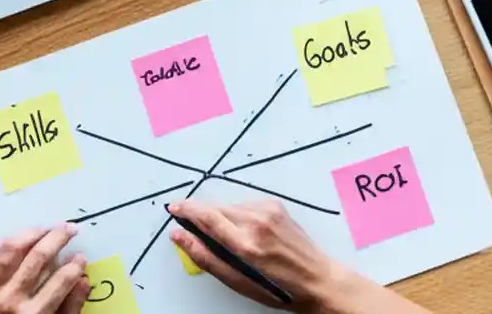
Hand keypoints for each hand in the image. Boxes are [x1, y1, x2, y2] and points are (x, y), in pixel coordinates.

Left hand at [0, 223, 90, 313]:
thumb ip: (69, 310)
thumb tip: (83, 282)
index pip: (61, 280)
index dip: (75, 265)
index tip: (81, 257)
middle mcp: (11, 301)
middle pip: (38, 258)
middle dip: (57, 238)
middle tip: (70, 228)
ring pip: (11, 250)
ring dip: (30, 234)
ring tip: (45, 228)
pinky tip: (14, 239)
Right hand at [168, 199, 428, 313]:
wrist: (317, 279)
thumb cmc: (278, 287)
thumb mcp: (237, 281)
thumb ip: (205, 257)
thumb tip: (180, 237)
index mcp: (245, 244)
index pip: (206, 217)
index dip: (186, 210)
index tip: (174, 208)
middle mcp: (257, 222)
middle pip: (216, 208)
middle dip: (202, 215)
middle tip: (196, 228)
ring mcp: (268, 210)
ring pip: (230, 205)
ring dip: (222, 216)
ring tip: (232, 239)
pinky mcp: (275, 205)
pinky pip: (245, 204)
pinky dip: (240, 214)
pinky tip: (248, 231)